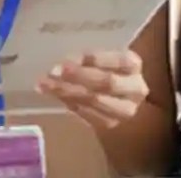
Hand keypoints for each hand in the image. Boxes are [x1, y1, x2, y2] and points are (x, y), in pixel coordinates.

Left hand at [35, 49, 149, 130]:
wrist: (118, 94)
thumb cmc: (104, 67)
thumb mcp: (100, 57)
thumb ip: (85, 58)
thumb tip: (61, 66)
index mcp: (133, 64)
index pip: (116, 60)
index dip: (92, 60)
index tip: (67, 59)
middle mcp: (135, 88)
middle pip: (107, 82)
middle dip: (78, 77)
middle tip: (53, 72)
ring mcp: (125, 109)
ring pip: (95, 101)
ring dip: (67, 92)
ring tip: (44, 84)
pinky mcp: (111, 123)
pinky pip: (88, 114)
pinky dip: (69, 103)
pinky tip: (54, 95)